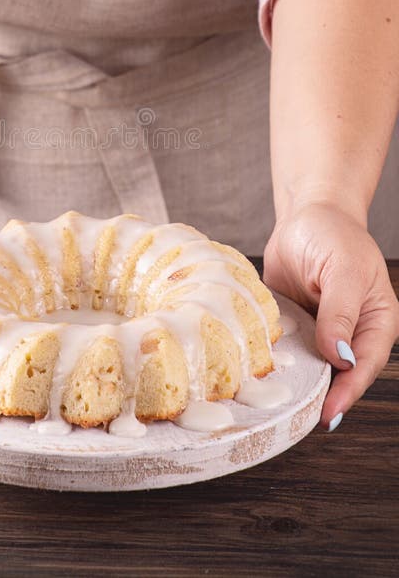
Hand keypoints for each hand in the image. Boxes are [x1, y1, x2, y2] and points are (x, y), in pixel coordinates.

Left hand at [263, 201, 398, 429]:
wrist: (305, 214)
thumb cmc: (333, 234)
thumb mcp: (343, 270)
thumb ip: (341, 313)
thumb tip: (339, 356)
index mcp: (375, 322)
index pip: (364, 365)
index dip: (347, 391)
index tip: (329, 414)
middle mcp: (349, 332)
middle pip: (338, 374)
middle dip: (321, 397)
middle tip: (298, 421)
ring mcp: (319, 330)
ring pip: (310, 366)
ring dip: (297, 383)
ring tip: (278, 408)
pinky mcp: (293, 324)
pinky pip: (286, 349)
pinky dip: (275, 362)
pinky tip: (260, 376)